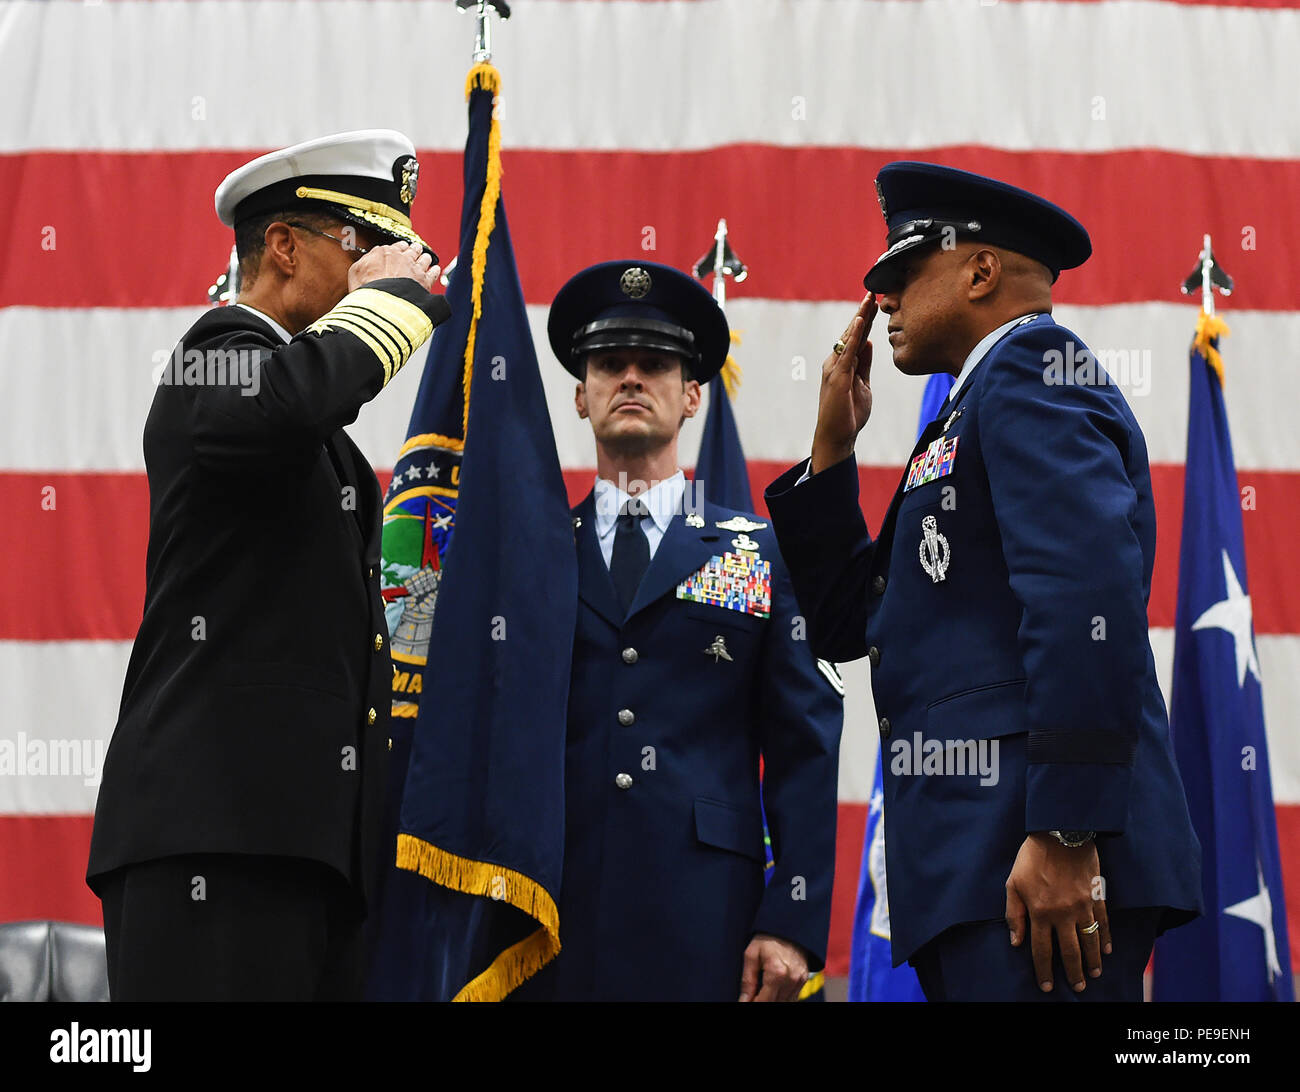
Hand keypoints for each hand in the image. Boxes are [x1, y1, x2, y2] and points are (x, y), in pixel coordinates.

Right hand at [348, 240, 440, 294]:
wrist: (381, 304)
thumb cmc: (366, 289)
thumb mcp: (355, 271)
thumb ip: (366, 261)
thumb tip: (373, 255)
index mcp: (385, 253)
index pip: (397, 246)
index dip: (400, 248)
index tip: (402, 249)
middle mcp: (402, 258)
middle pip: (413, 249)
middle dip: (415, 249)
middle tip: (416, 250)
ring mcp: (415, 269)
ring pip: (425, 258)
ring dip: (425, 258)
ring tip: (426, 259)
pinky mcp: (425, 281)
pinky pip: (434, 272)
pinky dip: (435, 270)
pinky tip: (435, 270)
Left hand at [738, 933, 809, 1001]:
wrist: (789, 927)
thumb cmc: (768, 938)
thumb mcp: (752, 954)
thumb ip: (747, 980)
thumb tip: (744, 1000)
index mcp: (777, 972)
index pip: (763, 1001)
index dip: (752, 1003)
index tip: (746, 1001)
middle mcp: (791, 979)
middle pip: (775, 1003)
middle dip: (761, 1002)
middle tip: (752, 996)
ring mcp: (800, 980)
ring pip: (784, 1002)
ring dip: (772, 1000)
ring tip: (761, 993)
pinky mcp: (804, 980)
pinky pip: (792, 997)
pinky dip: (782, 998)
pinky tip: (773, 991)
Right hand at [810, 294, 877, 473]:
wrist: (837, 436)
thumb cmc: (848, 414)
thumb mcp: (863, 384)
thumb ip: (864, 363)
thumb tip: (871, 342)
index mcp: (843, 364)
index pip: (857, 337)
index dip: (866, 320)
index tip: (875, 303)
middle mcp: (836, 362)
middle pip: (852, 333)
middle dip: (863, 312)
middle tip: (873, 292)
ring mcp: (835, 368)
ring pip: (850, 338)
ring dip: (860, 318)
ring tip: (869, 300)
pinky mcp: (838, 376)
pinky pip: (848, 351)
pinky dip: (855, 335)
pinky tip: (861, 321)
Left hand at [1005, 832, 1111, 992]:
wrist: (1060, 832)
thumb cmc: (1032, 857)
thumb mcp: (1012, 883)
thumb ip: (1014, 914)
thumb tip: (1016, 942)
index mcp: (1040, 912)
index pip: (1041, 949)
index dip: (1044, 970)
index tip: (1047, 986)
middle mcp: (1063, 914)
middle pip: (1069, 951)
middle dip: (1073, 972)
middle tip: (1078, 987)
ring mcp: (1083, 906)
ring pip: (1090, 941)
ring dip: (1093, 961)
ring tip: (1094, 975)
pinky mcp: (1097, 896)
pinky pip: (1104, 923)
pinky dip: (1106, 938)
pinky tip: (1107, 950)